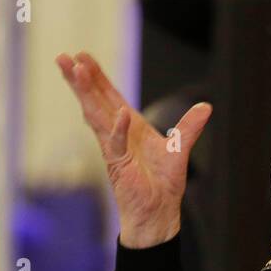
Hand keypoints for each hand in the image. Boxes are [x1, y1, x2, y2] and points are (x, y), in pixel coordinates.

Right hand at [55, 51, 211, 247]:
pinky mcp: (119, 165)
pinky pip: (117, 143)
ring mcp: (114, 149)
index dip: (97, 77)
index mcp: (130, 127)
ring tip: (77, 71)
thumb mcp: (179, 149)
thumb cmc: (163, 185)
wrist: (159, 214)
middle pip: (94, 101)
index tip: (83, 56)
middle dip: (80, 80)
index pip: (109, 97)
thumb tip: (206, 107)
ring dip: (88, 94)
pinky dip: (119, 129)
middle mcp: (117, 135)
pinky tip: (120, 114)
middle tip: (64, 58)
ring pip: (97, 116)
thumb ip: (189, 127)